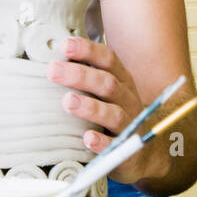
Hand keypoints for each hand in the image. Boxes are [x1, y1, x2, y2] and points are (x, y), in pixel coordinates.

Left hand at [46, 36, 162, 184]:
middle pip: (106, 83)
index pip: (107, 59)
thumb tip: (52, 58)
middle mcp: (127, 99)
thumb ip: (87, 74)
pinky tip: (87, 138)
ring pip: (113, 113)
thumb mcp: (108, 90)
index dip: (87, 50)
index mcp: (121, 80)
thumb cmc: (116, 112)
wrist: (144, 150)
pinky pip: (115, 146)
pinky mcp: (126, 150)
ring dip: (90, 107)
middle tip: (53, 71)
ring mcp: (129, 124)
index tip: (65, 45)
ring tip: (67, 101)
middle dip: (79, 75)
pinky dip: (102, 142)